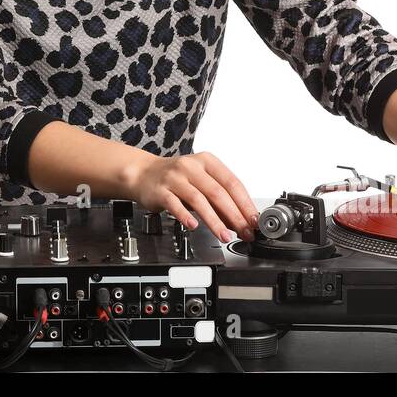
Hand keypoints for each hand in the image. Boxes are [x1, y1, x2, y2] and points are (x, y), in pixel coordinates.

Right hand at [124, 151, 257, 242]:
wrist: (143, 173)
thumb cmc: (176, 178)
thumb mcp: (201, 182)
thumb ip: (219, 200)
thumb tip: (240, 221)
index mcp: (207, 161)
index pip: (232, 182)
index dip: (245, 203)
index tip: (253, 220)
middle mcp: (191, 166)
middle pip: (218, 192)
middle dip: (234, 215)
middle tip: (244, 231)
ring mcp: (175, 178)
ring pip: (198, 200)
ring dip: (214, 220)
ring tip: (224, 235)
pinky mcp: (161, 190)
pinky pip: (175, 204)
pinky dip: (186, 216)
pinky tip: (194, 226)